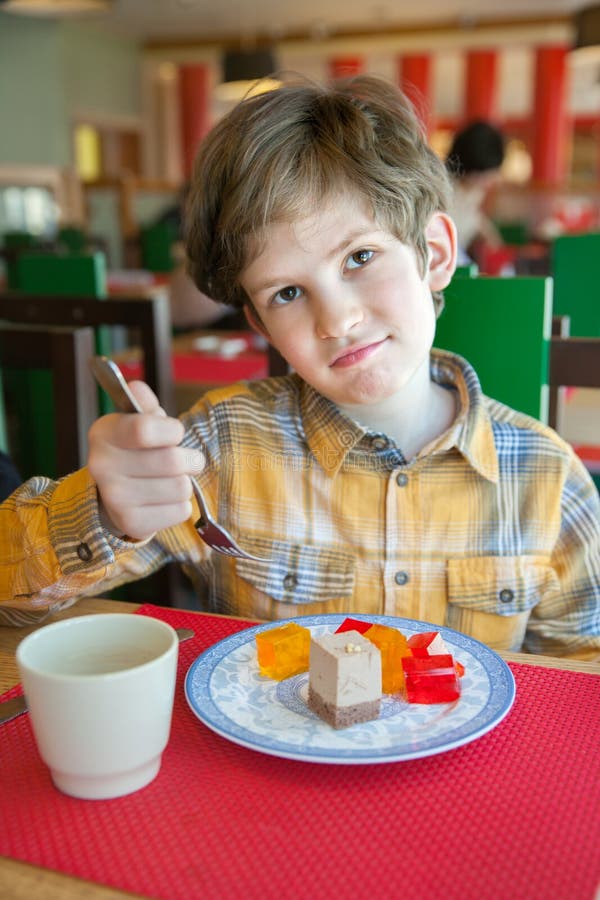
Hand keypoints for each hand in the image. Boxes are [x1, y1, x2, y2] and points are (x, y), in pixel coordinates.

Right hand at [87, 381, 204, 539]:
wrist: (112, 496)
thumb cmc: (134, 451)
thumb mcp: (135, 422)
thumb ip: (143, 404)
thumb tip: (137, 387)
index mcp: (103, 433)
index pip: (145, 429)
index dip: (172, 431)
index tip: (175, 433)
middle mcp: (102, 466)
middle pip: (172, 461)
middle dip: (189, 458)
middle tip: (184, 460)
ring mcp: (115, 498)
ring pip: (181, 487)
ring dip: (185, 482)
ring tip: (171, 480)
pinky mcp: (131, 523)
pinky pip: (181, 510)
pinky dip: (180, 504)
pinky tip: (163, 500)